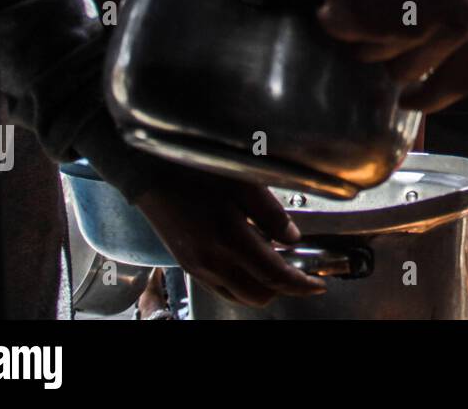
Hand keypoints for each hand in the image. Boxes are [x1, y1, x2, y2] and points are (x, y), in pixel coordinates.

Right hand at [134, 165, 326, 307]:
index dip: (301, 285)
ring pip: (240, 296)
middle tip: (299, 268)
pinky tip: (248, 261)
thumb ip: (271, 213)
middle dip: (285, 287)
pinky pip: (222, 289)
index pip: (275, 276)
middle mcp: (212, 261)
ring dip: (262, 288)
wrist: (149, 173)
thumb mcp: (242, 183)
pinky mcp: (188, 266)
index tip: (318, 285)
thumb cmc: (195, 171)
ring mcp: (197, 267)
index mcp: (229, 239)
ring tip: (275, 263)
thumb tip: (293, 237)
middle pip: (259, 295)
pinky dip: (242, 284)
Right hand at [310, 0, 467, 114]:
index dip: (431, 98)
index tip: (408, 100)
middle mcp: (449, 26)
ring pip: (367, 55)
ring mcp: (407, 25)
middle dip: (383, 53)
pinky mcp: (365, 17)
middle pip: (404, 74)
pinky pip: (337, 30)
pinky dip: (331, 9)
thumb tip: (430, 60)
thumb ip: (451, 11)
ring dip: (357, 27)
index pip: (460, 82)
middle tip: (371, 13)